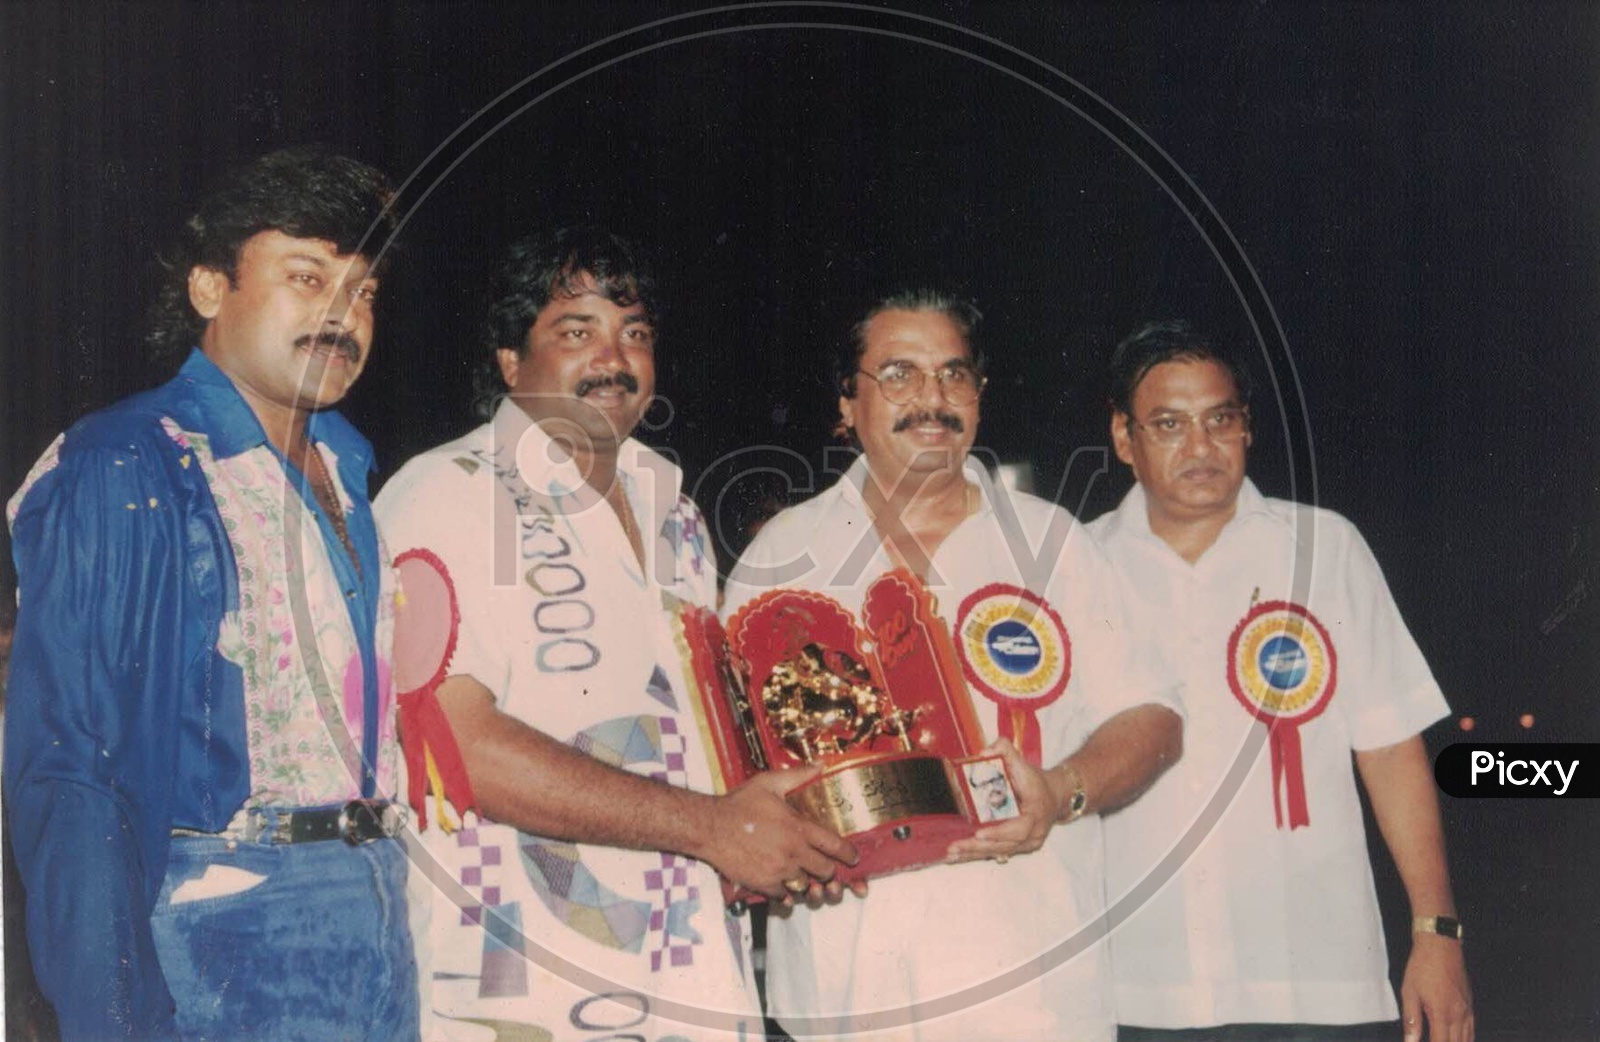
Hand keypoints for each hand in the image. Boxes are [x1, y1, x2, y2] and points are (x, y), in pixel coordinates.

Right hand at [700, 767, 858, 900]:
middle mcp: (792, 852)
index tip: (852, 856)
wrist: (710, 827)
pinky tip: (783, 883)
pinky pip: (784, 896)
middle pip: (825, 871)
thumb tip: (820, 765)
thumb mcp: (769, 783)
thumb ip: (798, 775)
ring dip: (807, 881)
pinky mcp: (763, 884)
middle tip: (825, 866)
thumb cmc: (738, 804)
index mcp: (797, 828)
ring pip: (806, 886)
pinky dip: (786, 892)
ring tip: (802, 873)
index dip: (848, 853)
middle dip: (828, 870)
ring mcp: (778, 871)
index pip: (835, 846)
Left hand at [944, 739, 1058, 864]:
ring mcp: (1027, 843)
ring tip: (951, 855)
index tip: (979, 834)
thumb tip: (984, 752)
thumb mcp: (1024, 763)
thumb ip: (1006, 751)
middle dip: (977, 848)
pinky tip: (960, 856)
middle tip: (954, 847)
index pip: (1018, 829)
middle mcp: (1033, 834)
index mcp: (1035, 815)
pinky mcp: (1019, 847)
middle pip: (1004, 845)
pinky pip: (997, 852)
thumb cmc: (1037, 781)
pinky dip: (978, 854)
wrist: (1055, 796)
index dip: (999, 832)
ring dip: (974, 854)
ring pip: (999, 852)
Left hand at [1401, 935, 1472, 1041]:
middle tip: (1434, 1041)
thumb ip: (1411, 1020)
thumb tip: (1410, 1040)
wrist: (1440, 945)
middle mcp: (1458, 1015)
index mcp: (1442, 1014)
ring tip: (1444, 1040)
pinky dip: (1467, 1038)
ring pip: (1468, 1039)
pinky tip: (1459, 1040)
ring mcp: (1467, 1010)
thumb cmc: (1423, 966)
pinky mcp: (1470, 1004)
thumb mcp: (1409, 992)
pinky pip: (1472, 1029)